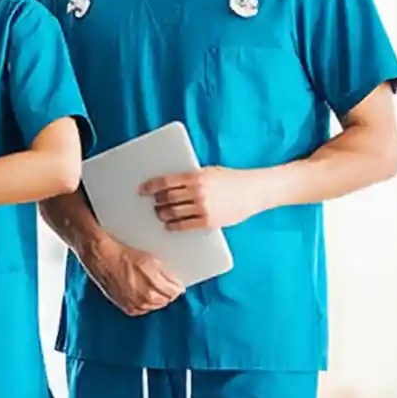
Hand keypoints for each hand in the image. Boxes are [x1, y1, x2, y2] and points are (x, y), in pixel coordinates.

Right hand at [80, 235, 184, 316]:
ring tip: (150, 286)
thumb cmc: (124, 256)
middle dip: (167, 293)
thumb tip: (177, 287)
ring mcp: (136, 305)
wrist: (102, 258)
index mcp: (153, 287)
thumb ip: (167, 275)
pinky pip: (143, 309)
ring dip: (156, 298)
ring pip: (155, 306)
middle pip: (166, 300)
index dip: (176, 286)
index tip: (175, 282)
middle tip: (162, 282)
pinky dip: (145, 303)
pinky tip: (141, 293)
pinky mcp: (127, 308)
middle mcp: (145, 299)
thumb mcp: (151, 260)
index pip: (174, 293)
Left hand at [140, 166, 262, 229]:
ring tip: (160, 214)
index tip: (142, 190)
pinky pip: (184, 225)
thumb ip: (191, 177)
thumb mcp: (209, 171)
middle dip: (157, 201)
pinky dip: (173, 226)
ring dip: (163, 214)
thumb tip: (170, 184)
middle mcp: (197, 191)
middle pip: (167, 198)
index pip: (166, 181)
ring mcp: (203, 207)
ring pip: (173, 213)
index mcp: (196, 176)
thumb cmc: (231, 179)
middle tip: (153, 203)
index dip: (151, 186)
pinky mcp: (209, 221)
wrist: (254, 191)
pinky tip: (169, 225)